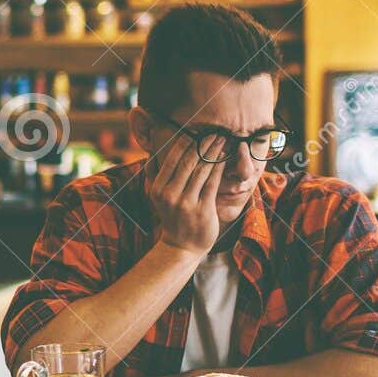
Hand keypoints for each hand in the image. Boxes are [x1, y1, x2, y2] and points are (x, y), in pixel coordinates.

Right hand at [147, 138, 220, 253]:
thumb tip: (152, 151)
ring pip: (202, 169)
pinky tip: (225, 156)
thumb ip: (154, 175)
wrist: (181, 246)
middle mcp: (170, 194)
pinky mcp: (203, 209)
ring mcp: (186, 202)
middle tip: (214, 130)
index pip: (172, 159)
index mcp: (158, 188)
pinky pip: (212, 182)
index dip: (185, 142)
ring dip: (214, 151)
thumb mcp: (157, 197)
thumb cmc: (172, 217)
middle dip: (203, 143)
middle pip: (188, 161)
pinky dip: (219, 166)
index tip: (196, 129)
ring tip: (223, 139)